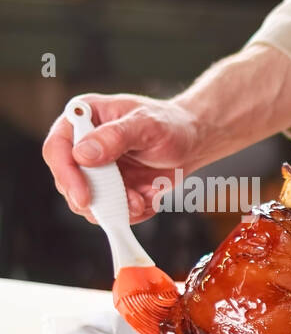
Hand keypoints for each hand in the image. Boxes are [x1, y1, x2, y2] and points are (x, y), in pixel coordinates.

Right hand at [43, 94, 203, 223]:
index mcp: (81, 120)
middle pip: (68, 183)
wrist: (190, 143)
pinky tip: (150, 199)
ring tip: (143, 199)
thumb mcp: (146, 124)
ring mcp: (94, 170)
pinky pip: (111, 212)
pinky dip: (132, 213)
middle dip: (98, 199)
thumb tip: (82, 155)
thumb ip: (114, 137)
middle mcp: (81, 146)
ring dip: (117, 209)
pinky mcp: (110, 189)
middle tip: (130, 201)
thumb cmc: (168, 124)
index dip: (66, 176)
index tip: (85, 197)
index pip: (56, 150)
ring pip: (88, 203)